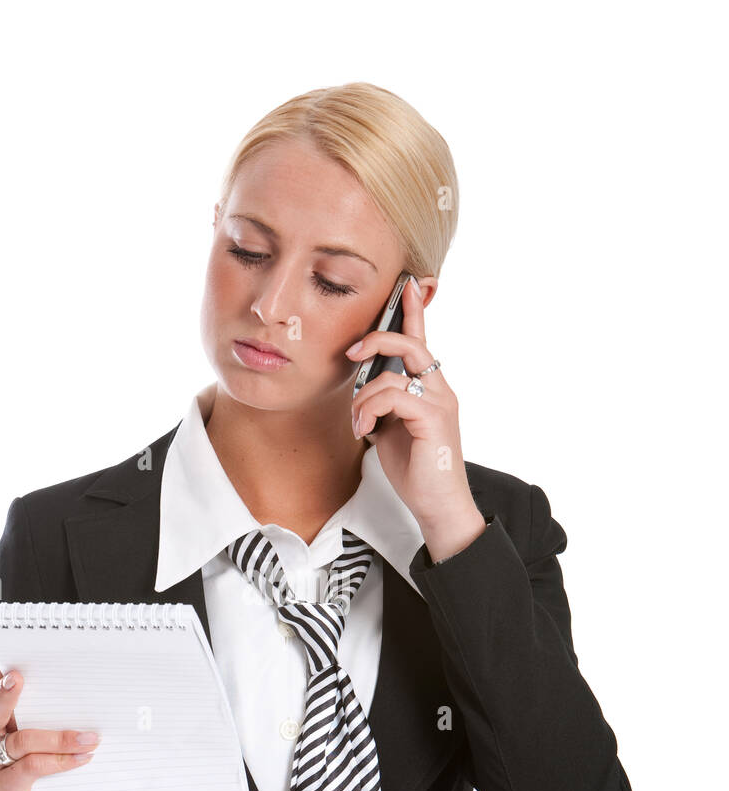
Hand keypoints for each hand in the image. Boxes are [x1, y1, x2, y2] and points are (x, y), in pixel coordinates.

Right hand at [0, 662, 98, 790]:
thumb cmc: (26, 760)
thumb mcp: (25, 731)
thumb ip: (32, 710)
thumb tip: (65, 687)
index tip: (16, 663)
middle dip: (6, 695)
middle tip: (21, 678)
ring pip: (20, 741)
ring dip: (59, 737)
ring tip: (89, 736)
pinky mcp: (0, 788)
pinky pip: (32, 767)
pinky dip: (61, 760)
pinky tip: (82, 756)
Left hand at [345, 277, 485, 556]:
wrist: (438, 506)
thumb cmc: (415, 470)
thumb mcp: (390, 430)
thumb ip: (382, 404)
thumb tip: (361, 391)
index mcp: (430, 388)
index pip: (421, 341)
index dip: (414, 312)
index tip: (407, 284)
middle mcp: (439, 389)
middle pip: (410, 343)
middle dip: (377, 339)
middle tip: (351, 352)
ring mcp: (440, 402)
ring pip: (394, 373)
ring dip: (363, 397)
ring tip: (358, 424)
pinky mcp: (434, 418)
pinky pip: (394, 395)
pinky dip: (370, 410)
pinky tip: (365, 430)